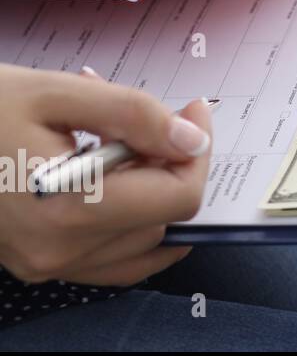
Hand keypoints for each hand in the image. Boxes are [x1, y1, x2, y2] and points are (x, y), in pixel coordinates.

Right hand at [0, 66, 210, 285]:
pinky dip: (133, 222)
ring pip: (144, 242)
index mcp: (66, 210)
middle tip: (158, 121)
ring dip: (155, 193)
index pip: (177, 199)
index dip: (198, 153)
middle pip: (164, 219)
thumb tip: (191, 140)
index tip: (193, 114)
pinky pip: (113, 258)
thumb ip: (134, 115)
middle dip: (174, 167)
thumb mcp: (58, 91)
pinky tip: (121, 178)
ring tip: (129, 144)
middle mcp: (57, 250)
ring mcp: (46, 263)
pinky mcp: (39, 264)